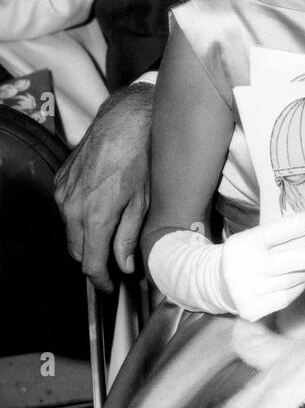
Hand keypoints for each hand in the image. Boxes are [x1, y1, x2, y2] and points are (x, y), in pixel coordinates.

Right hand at [55, 84, 153, 293]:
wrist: (124, 122)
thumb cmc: (139, 158)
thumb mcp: (142, 202)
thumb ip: (129, 237)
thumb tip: (126, 265)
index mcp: (95, 216)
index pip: (91, 264)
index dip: (101, 281)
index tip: (111, 286)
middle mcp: (72, 207)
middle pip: (77, 252)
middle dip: (94, 261)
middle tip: (115, 263)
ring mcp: (62, 194)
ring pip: (70, 233)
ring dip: (86, 239)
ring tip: (110, 235)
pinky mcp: (60, 182)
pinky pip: (66, 211)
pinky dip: (80, 218)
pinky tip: (100, 210)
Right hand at [220, 212, 304, 320]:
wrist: (219, 285)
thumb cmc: (248, 255)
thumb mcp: (253, 239)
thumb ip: (277, 235)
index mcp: (241, 245)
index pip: (268, 234)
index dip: (290, 228)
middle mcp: (241, 269)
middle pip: (283, 263)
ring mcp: (246, 292)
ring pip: (289, 281)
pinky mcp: (253, 310)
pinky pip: (286, 297)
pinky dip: (299, 286)